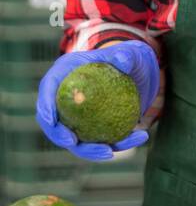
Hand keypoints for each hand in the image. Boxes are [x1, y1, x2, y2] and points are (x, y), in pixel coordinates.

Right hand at [36, 41, 158, 160]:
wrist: (140, 72)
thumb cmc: (129, 58)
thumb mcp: (130, 53)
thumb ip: (125, 55)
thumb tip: (122, 60)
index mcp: (66, 74)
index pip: (48, 89)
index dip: (45, 105)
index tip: (50, 119)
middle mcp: (67, 98)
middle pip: (55, 121)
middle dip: (60, 135)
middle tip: (73, 142)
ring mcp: (79, 117)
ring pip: (78, 139)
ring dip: (91, 150)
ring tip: (109, 152)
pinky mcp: (95, 129)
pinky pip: (102, 141)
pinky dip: (118, 143)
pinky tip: (138, 137)